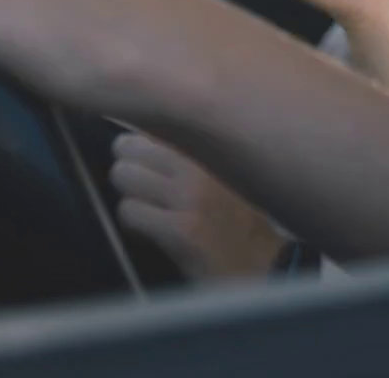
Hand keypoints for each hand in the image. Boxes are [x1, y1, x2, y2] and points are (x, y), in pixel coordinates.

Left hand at [110, 132, 285, 280]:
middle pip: (128, 146)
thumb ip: (188, 155)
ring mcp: (189, 196)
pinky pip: (129, 211)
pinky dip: (132, 223)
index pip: (153, 124)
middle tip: (140, 187)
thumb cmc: (241, 220)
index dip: (139, 144)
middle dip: (128, 168)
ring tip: (145, 209)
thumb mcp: (222, 173)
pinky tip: (149, 231)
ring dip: (128, 195)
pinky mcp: (179, 228)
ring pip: (123, 175)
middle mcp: (200, 164)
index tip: (143, 160)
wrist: (266, 264)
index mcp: (212, 146)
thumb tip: (140, 139)